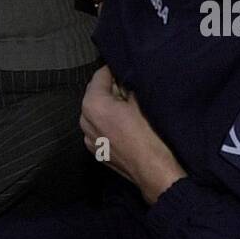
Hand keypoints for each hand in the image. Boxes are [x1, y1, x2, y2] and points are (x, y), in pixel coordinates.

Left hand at [80, 66, 185, 203]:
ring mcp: (89, 139)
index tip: (125, 68)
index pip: (100, 75)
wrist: (154, 171)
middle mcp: (85, 121)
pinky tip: (126, 126)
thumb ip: (128, 85)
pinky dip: (108, 123)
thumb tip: (125, 77)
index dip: (114, 69)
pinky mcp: (97, 151)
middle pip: (95, 94)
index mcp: (93, 104)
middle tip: (130, 88)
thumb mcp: (141, 100)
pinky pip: (99, 129)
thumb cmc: (150, 136)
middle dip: (110, 88)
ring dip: (108, 106)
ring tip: (129, 108)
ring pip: (96, 113)